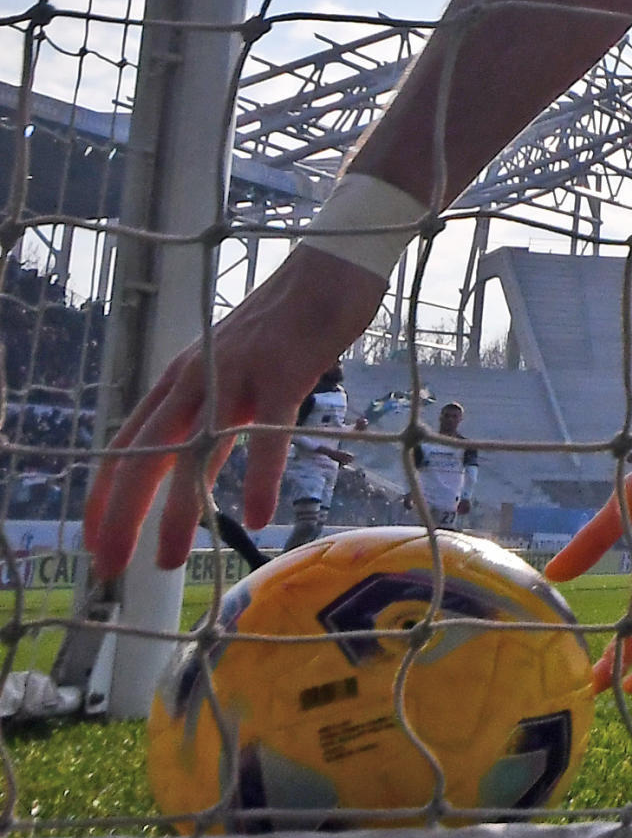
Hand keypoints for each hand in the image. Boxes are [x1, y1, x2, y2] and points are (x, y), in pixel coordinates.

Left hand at [85, 246, 384, 576]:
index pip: (126, 446)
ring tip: (169, 560)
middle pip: (143, 455)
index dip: (105, 497)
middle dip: (120, 516)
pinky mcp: (283, 373)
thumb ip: (212, 419)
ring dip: (178, 512)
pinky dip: (260, 478)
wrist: (329, 271)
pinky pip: (268, 435)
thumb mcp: (232, 376)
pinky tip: (258, 516)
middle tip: (109, 567)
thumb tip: (193, 468)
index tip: (96, 543)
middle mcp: (195, 379)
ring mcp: (238, 375)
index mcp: (179, 381)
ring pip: (195, 452)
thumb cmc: (284, 325)